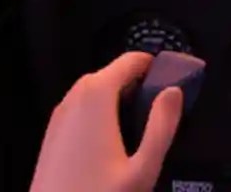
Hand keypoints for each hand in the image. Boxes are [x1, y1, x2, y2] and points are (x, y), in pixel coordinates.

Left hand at [30, 52, 184, 191]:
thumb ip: (161, 127)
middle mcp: (74, 99)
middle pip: (113, 74)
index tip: (176, 78)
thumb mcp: (142, 169)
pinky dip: (101, 115)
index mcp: (96, 97)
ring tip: (142, 129)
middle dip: (139, 85)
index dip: (156, 65)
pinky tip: (115, 145)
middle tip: (163, 110)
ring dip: (120, 100)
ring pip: (96, 92)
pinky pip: (82, 111)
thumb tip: (174, 93)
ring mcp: (60, 116)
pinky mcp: (53, 134)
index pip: (131, 61)